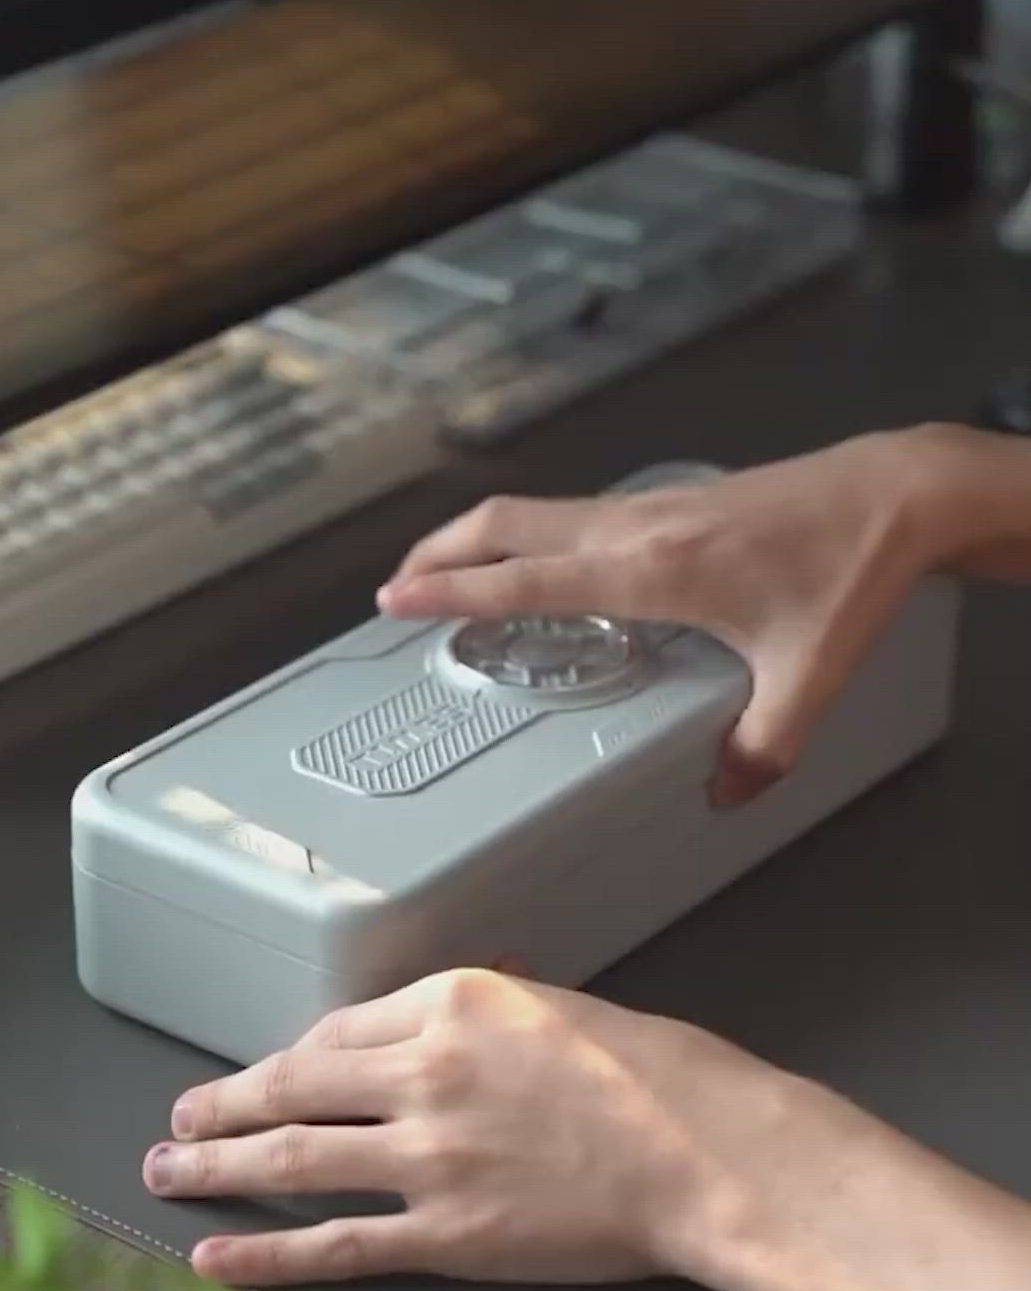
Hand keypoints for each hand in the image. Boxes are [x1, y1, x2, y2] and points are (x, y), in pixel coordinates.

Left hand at [142, 970, 784, 1288]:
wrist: (707, 1152)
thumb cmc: (657, 1074)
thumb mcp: (561, 1008)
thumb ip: (485, 1019)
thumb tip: (440, 1033)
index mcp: (454, 1000)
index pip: (341, 1029)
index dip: (293, 1056)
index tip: (271, 1073)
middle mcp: (424, 1069)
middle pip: (294, 1083)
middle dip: (224, 1101)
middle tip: (180, 1112)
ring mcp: (427, 1154)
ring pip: (292, 1157)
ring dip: (216, 1164)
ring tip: (167, 1170)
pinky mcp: (446, 1232)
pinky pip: (336, 1243)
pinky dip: (266, 1254)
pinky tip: (215, 1257)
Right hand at [378, 428, 955, 801]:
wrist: (893, 493)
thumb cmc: (848, 571)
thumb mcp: (810, 675)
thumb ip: (763, 745)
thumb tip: (724, 797)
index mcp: (649, 570)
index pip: (525, 579)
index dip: (454, 591)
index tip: (398, 599)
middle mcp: (633, 527)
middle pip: (507, 524)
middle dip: (442, 551)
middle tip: (398, 586)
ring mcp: (649, 506)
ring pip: (536, 510)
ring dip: (481, 537)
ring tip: (448, 571)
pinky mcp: (671, 501)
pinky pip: (574, 513)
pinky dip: (530, 534)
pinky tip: (541, 565)